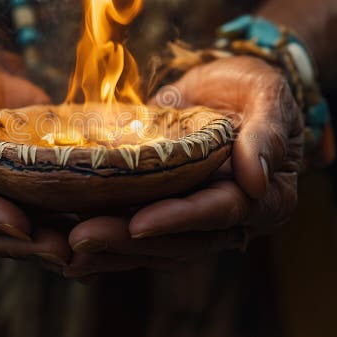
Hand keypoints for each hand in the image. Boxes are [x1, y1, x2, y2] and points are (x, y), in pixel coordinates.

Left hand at [64, 56, 302, 277]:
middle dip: (129, 242)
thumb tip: (255, 181)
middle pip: (180, 241)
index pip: (219, 212)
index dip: (179, 219)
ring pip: (155, 245)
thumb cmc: (255, 88)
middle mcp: (231, 219)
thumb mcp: (268, 97)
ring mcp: (196, 219)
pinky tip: (70, 245)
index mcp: (265, 199)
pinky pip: (139, 233)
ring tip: (68, 249)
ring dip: (111, 249)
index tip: (139, 223)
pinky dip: (108, 240)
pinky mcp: (168, 210)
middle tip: (81, 238)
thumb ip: (266, 134)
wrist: (233, 87)